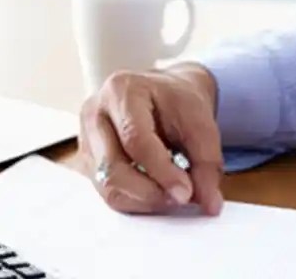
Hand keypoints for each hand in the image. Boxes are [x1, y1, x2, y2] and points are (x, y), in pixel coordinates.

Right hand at [78, 64, 224, 215]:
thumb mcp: (201, 121)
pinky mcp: (88, 163)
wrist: (162, 95)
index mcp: (121, 91)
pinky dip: (135, 201)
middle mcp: (94, 114)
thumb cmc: (177, 102)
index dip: (161, 170)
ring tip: (170, 196)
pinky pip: (107, 193)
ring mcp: (87, 140)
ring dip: (143, 200)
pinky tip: (155, 192)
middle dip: (150, 192)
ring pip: (107, 187)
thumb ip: (207, 162)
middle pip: (112, 168)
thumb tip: (208, 203)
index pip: (134, 138)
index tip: (185, 192)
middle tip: (180, 198)